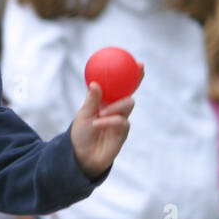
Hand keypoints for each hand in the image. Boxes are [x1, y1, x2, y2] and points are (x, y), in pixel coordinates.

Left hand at [70, 63, 140, 177]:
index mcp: (105, 101)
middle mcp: (115, 109)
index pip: (118, 85)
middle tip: (138, 68)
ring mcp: (120, 120)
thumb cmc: (80, 135)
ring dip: (115, 106)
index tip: (135, 61)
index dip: (128, 73)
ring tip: (100, 114)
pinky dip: (110, 121)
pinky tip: (99, 123)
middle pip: (130, 91)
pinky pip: (122, 121)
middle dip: (135, 79)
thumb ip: (91, 101)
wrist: (81, 157)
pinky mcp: (123, 132)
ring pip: (128, 104)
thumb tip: (95, 84)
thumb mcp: (83, 115)